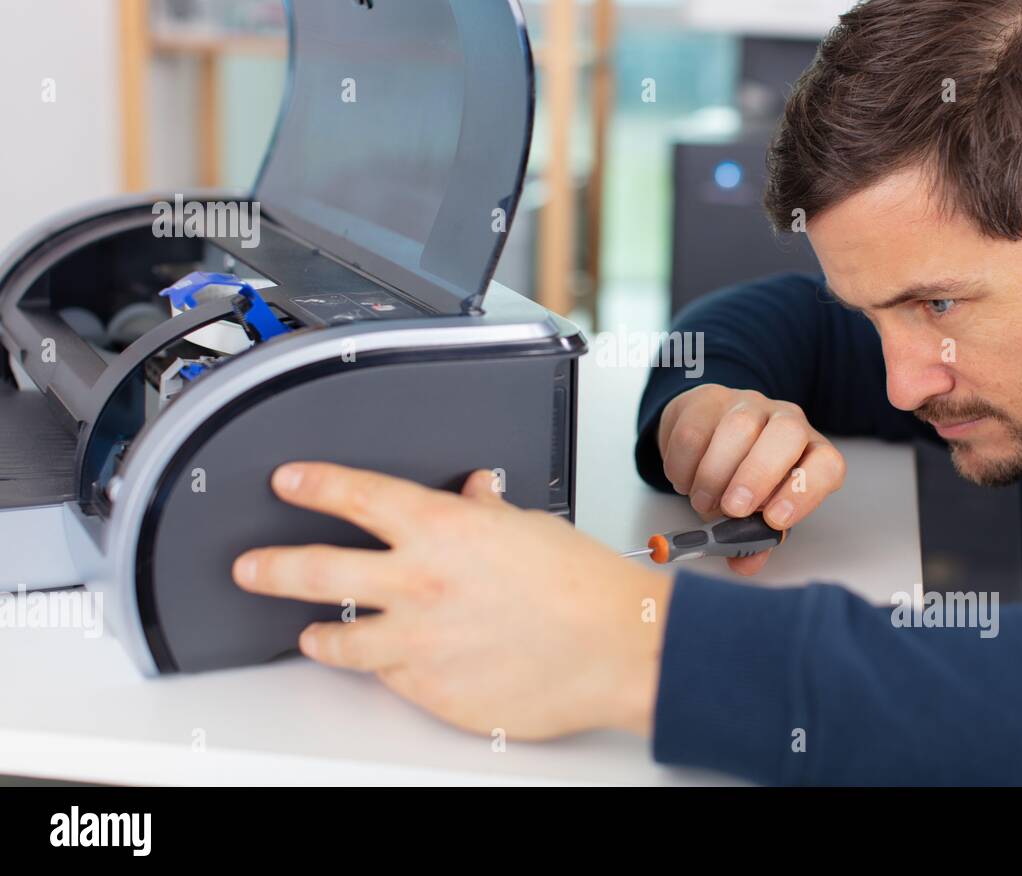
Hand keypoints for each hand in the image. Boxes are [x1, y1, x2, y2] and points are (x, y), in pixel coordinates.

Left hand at [232, 463, 670, 740]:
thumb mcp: (532, 528)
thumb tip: (473, 496)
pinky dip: (387, 667)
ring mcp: (419, 643)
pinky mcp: (432, 691)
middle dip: (273, 567)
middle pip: (318, 570)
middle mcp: (419, 584)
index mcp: (443, 530)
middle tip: (251, 567)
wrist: (618, 648)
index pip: (357, 496)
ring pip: (339, 639)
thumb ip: (487, 513)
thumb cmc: (585, 587)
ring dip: (320, 634)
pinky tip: (392, 663)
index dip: (315, 484)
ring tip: (311, 635)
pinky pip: (389, 677)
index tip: (290, 482)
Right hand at [658, 384, 845, 575]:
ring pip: (738, 427)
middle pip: (787, 433)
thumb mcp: (754, 514)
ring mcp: (747, 405)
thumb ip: (753, 541)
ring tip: (703, 502)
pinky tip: (685, 481)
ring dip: (715, 473)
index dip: (805, 492)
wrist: (706, 437)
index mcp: (809, 453)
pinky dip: (684, 464)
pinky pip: (694, 428)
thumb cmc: (740, 481)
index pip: (826, 464)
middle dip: (758, 474)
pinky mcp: (708, 400)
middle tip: (732, 509)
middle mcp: (786, 422)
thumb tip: (745, 563)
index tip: (775, 520)